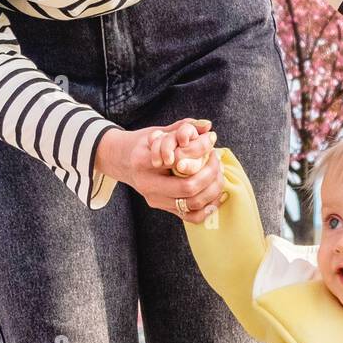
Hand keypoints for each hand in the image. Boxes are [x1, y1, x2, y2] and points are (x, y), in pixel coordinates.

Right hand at [94, 117, 225, 221]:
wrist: (123, 162)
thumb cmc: (144, 144)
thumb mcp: (159, 131)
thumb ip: (182, 127)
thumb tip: (208, 126)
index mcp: (143, 161)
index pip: (178, 159)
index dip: (200, 151)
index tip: (211, 143)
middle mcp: (147, 184)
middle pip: (188, 187)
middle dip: (210, 174)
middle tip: (217, 160)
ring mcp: (155, 200)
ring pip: (192, 204)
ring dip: (213, 191)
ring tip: (219, 175)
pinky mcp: (162, 209)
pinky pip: (190, 217)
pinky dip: (207, 209)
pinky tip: (216, 197)